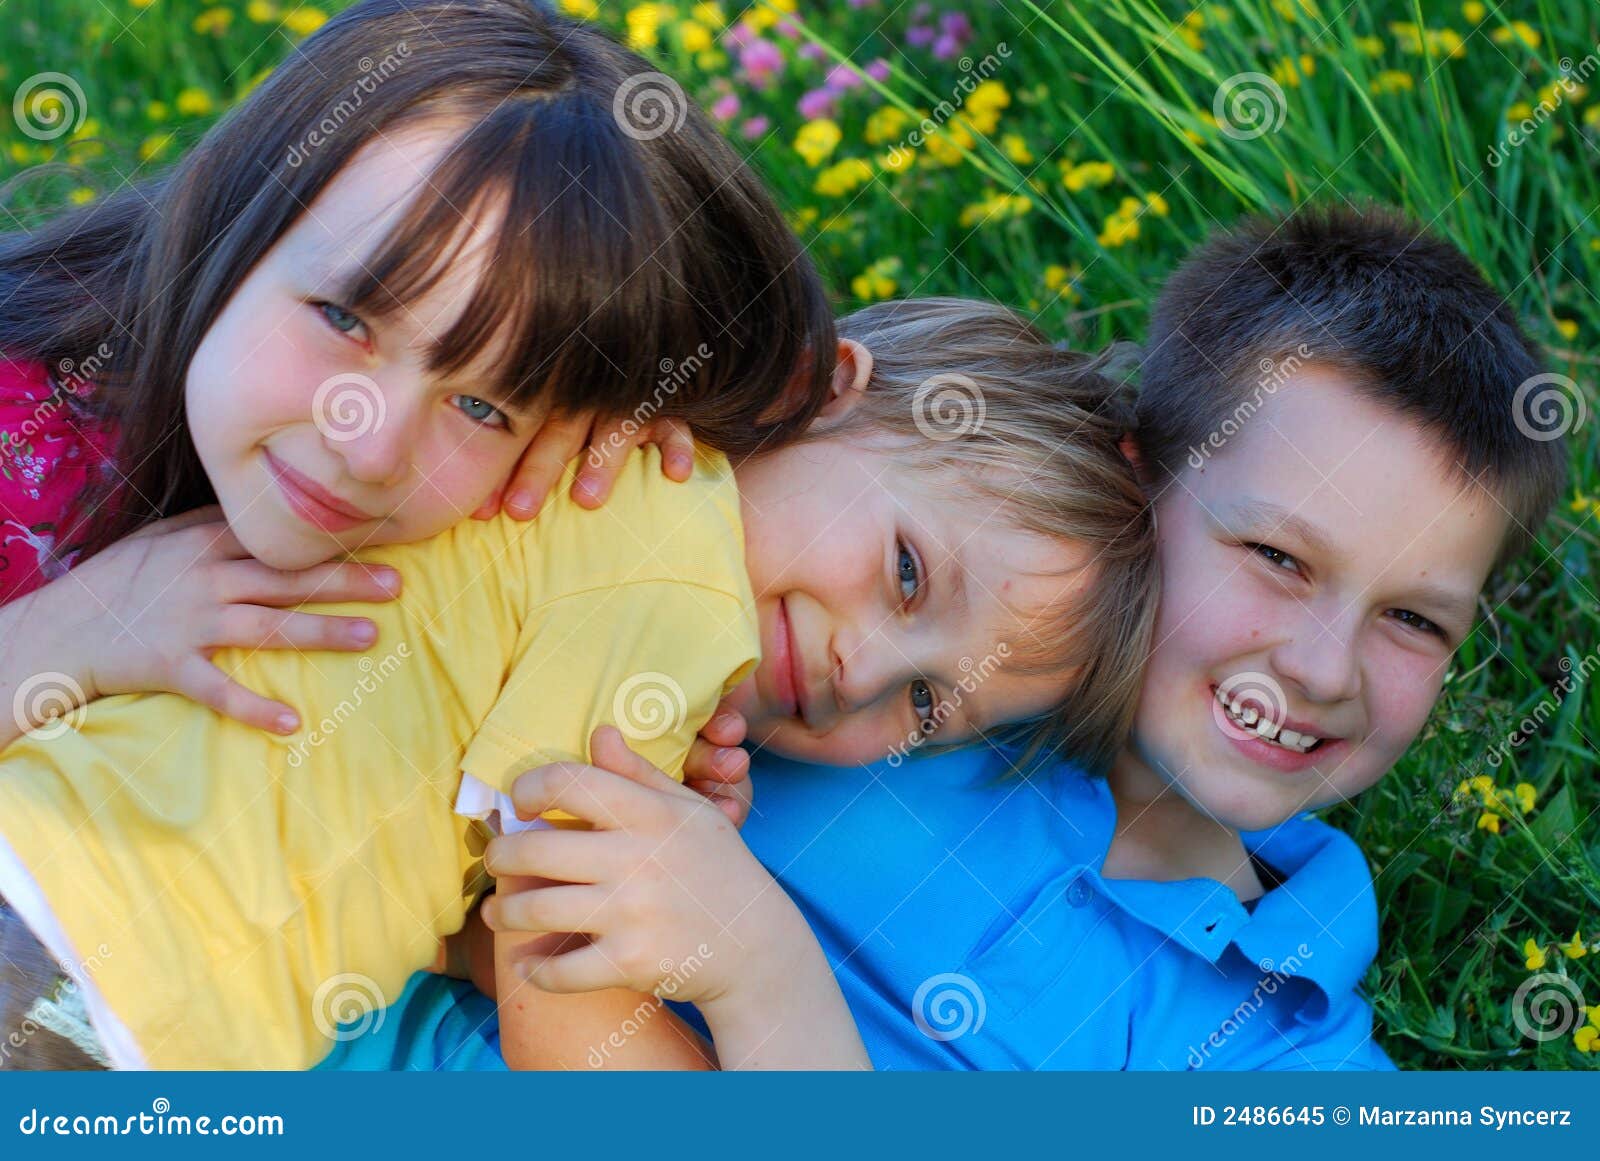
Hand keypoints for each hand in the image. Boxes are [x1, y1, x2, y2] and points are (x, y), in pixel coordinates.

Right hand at [30, 506, 398, 734]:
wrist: (63, 626)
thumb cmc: (122, 578)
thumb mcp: (164, 537)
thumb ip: (216, 524)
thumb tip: (269, 515)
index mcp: (207, 544)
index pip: (280, 539)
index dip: (330, 539)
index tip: (379, 538)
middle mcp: (206, 579)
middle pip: (287, 579)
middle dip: (344, 580)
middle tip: (396, 585)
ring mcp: (191, 624)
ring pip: (267, 627)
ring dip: (321, 632)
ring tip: (370, 637)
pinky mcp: (172, 666)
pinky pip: (220, 690)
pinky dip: (254, 708)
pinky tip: (292, 722)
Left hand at [475, 413, 695, 519]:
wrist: (645, 347)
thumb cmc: (580, 403)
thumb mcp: (546, 415)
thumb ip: (515, 445)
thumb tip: (469, 506)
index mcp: (552, 392)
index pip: (522, 427)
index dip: (504, 469)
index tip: (485, 512)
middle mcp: (590, 391)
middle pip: (561, 427)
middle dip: (539, 469)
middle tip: (519, 512)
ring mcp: (631, 395)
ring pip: (616, 425)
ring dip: (601, 462)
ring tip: (585, 501)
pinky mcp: (671, 405)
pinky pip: (676, 424)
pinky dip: (677, 446)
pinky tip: (676, 475)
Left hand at [482, 727, 870, 1068]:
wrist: (756, 946)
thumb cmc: (717, 868)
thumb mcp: (689, 812)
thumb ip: (639, 774)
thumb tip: (599, 732)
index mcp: (650, 813)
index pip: (570, 782)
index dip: (530, 787)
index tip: (521, 803)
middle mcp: (636, 858)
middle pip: (535, 851)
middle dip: (501, 856)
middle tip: (496, 859)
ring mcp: (632, 912)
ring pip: (535, 911)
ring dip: (503, 913)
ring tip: (497, 912)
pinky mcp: (630, 962)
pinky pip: (560, 970)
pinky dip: (534, 970)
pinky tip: (527, 964)